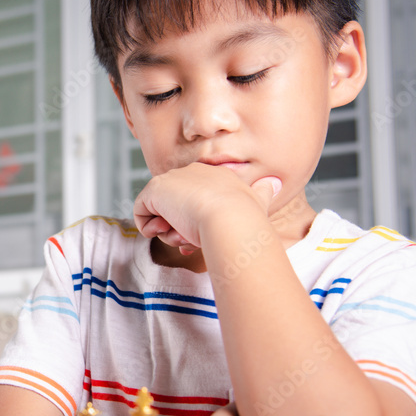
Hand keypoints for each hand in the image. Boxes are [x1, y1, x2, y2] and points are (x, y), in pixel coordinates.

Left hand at [133, 163, 280, 250]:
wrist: (229, 219)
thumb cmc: (246, 218)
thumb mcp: (258, 202)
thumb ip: (264, 193)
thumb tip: (275, 183)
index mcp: (215, 176)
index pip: (196, 202)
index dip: (194, 224)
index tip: (200, 239)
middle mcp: (193, 173)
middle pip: (177, 208)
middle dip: (180, 229)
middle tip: (189, 241)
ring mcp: (173, 179)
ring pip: (160, 212)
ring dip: (168, 231)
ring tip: (182, 236)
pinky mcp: (155, 189)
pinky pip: (140, 210)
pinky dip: (148, 227)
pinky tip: (165, 231)